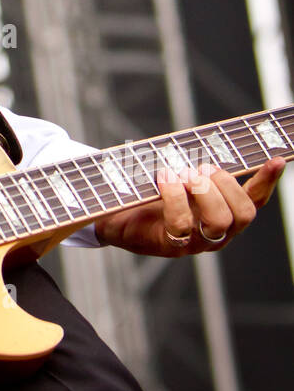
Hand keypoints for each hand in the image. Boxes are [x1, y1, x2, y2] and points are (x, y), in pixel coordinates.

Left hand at [94, 157, 284, 255]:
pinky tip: (165, 179)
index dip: (267, 181)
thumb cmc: (147, 192)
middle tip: (201, 169)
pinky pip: (182, 224)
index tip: (276, 159)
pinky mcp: (170, 245)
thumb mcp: (175, 174)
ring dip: (204, 191)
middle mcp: (215, 232)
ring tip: (183, 175)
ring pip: (220, 222)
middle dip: (225, 185)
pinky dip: (174, 196)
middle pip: (244, 214)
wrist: (113, 214)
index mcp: (222, 213)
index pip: (254, 200)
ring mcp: (195, 242)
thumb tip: (207, 146)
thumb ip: (195, 164)